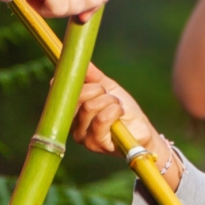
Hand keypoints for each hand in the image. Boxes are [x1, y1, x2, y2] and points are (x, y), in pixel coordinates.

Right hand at [73, 67, 182, 186]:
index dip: (77, 81)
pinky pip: (101, 118)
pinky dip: (114, 111)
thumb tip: (82, 61)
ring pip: (89, 107)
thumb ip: (93, 77)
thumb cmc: (122, 110)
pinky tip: (120, 114)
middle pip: (77, 97)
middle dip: (98, 90)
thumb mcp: (108, 89)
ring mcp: (82, 136)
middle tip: (110, 96)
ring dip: (109, 101)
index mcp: (72, 110)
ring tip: (117, 106)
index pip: (63, 91)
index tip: (94, 79)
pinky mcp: (94, 143)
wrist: (141, 130)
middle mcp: (73, 124)